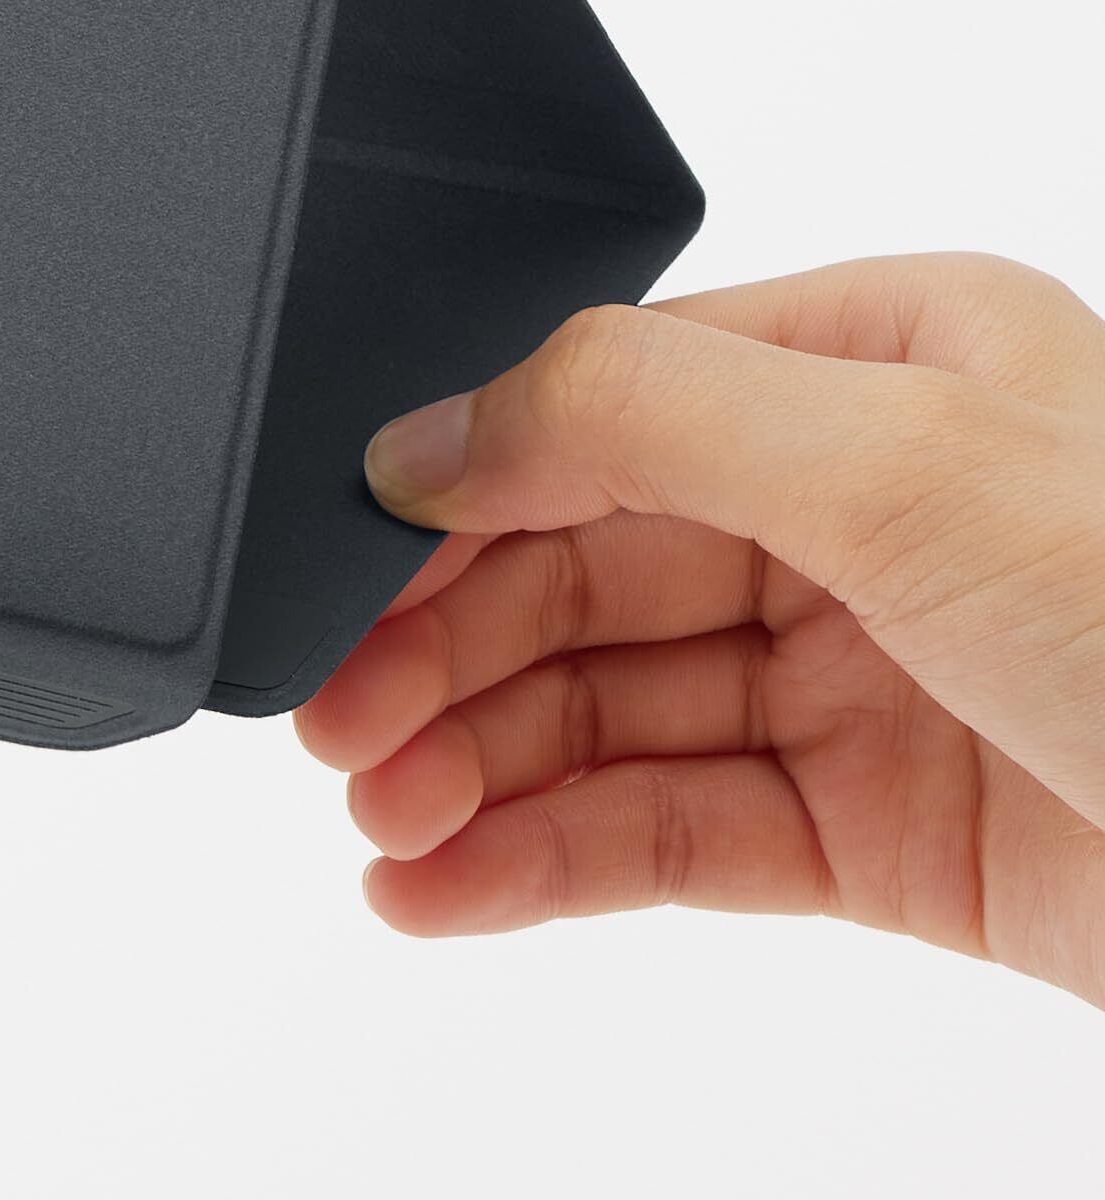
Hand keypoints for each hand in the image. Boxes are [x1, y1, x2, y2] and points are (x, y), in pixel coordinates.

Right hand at [296, 254, 1104, 1006]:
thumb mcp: (908, 456)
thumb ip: (640, 409)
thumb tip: (429, 433)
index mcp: (876, 361)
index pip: (607, 411)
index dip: (466, 496)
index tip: (345, 574)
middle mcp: (860, 502)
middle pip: (591, 569)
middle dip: (454, 654)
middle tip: (341, 736)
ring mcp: (862, 670)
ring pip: (613, 708)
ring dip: (481, 769)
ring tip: (383, 835)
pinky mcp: (874, 828)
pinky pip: (673, 828)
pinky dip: (549, 859)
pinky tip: (449, 888)